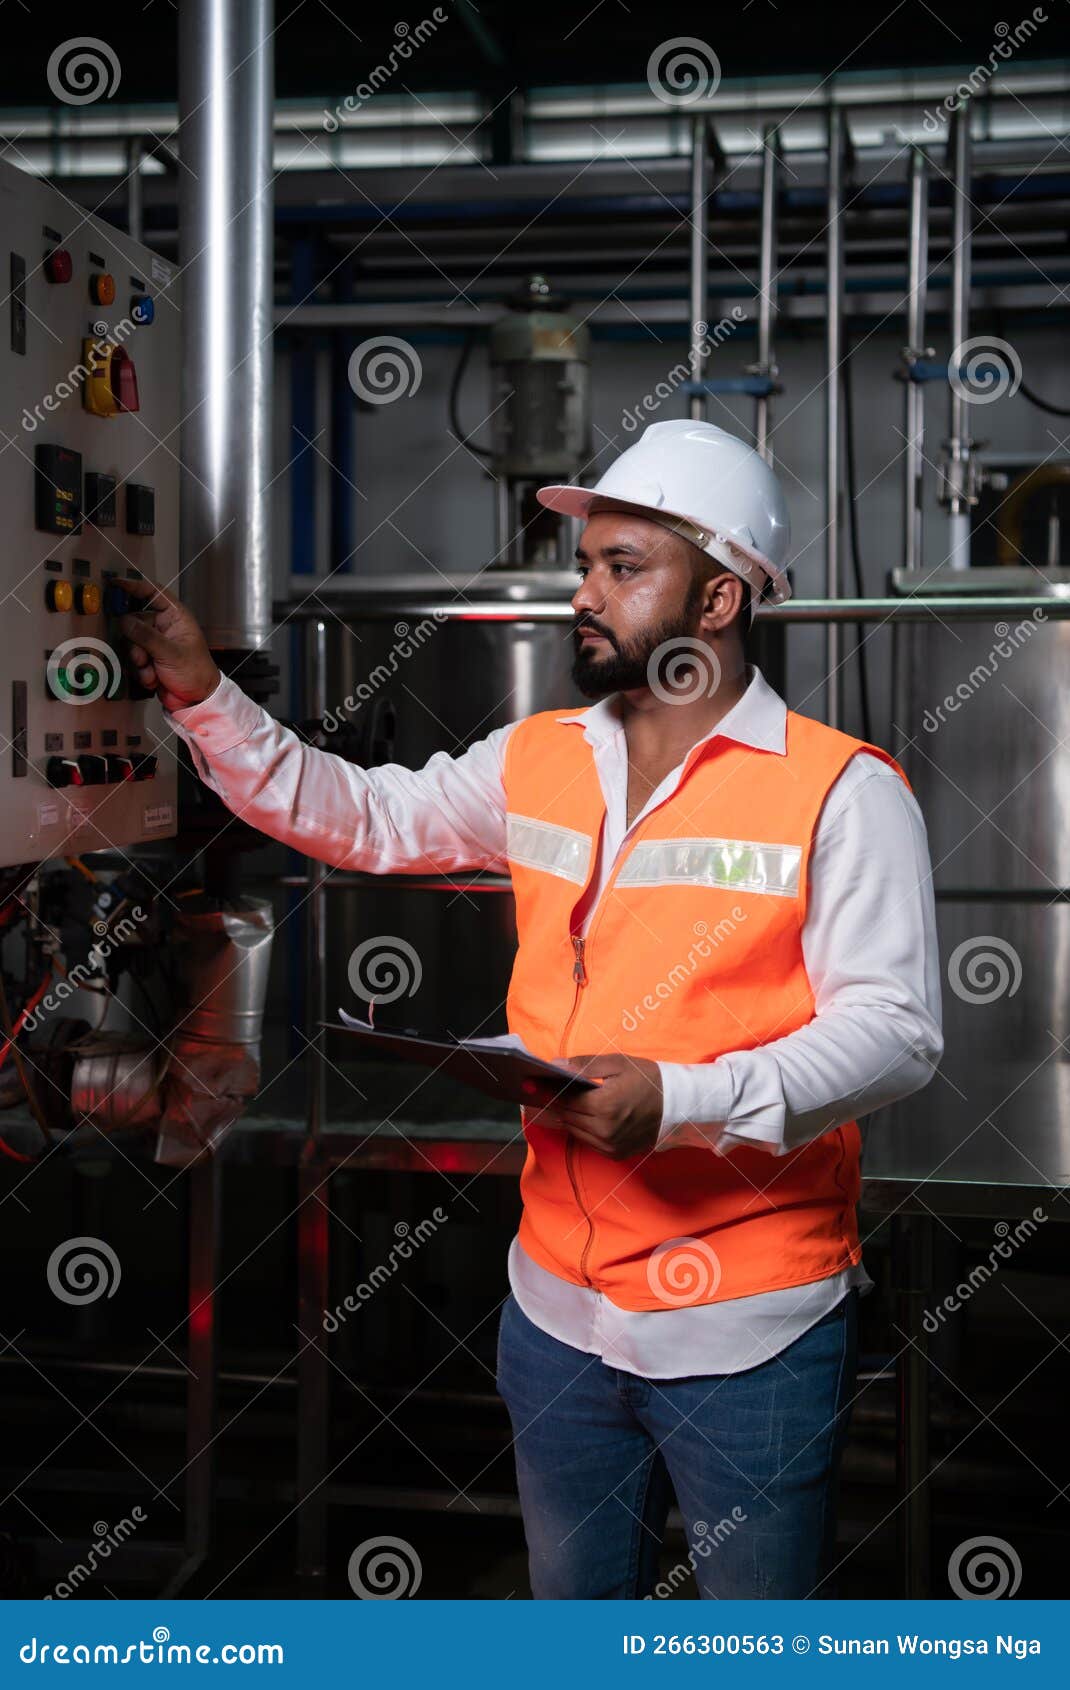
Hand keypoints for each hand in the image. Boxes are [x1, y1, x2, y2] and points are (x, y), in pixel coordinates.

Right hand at [118, 577, 220, 711]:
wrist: (197, 700)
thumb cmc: (194, 672)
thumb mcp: (171, 652)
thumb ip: (146, 636)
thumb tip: (124, 620)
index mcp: (175, 616)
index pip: (153, 593)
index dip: (134, 586)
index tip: (114, 584)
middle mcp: (163, 626)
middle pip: (135, 621)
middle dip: (135, 642)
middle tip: (141, 656)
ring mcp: (155, 643)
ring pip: (132, 643)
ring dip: (139, 660)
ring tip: (151, 671)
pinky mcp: (148, 659)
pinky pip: (134, 659)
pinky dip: (141, 671)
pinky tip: (154, 680)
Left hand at [525, 1053, 663, 1159]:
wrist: (679, 1105)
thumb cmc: (648, 1079)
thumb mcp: (617, 1064)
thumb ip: (584, 1065)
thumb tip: (555, 1066)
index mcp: (604, 1106)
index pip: (565, 1100)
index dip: (546, 1091)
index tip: (529, 1083)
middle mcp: (604, 1130)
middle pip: (567, 1116)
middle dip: (553, 1103)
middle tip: (538, 1091)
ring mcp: (610, 1145)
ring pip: (575, 1130)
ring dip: (565, 1116)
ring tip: (555, 1102)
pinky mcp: (615, 1153)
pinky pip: (588, 1140)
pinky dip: (580, 1127)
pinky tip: (577, 1115)